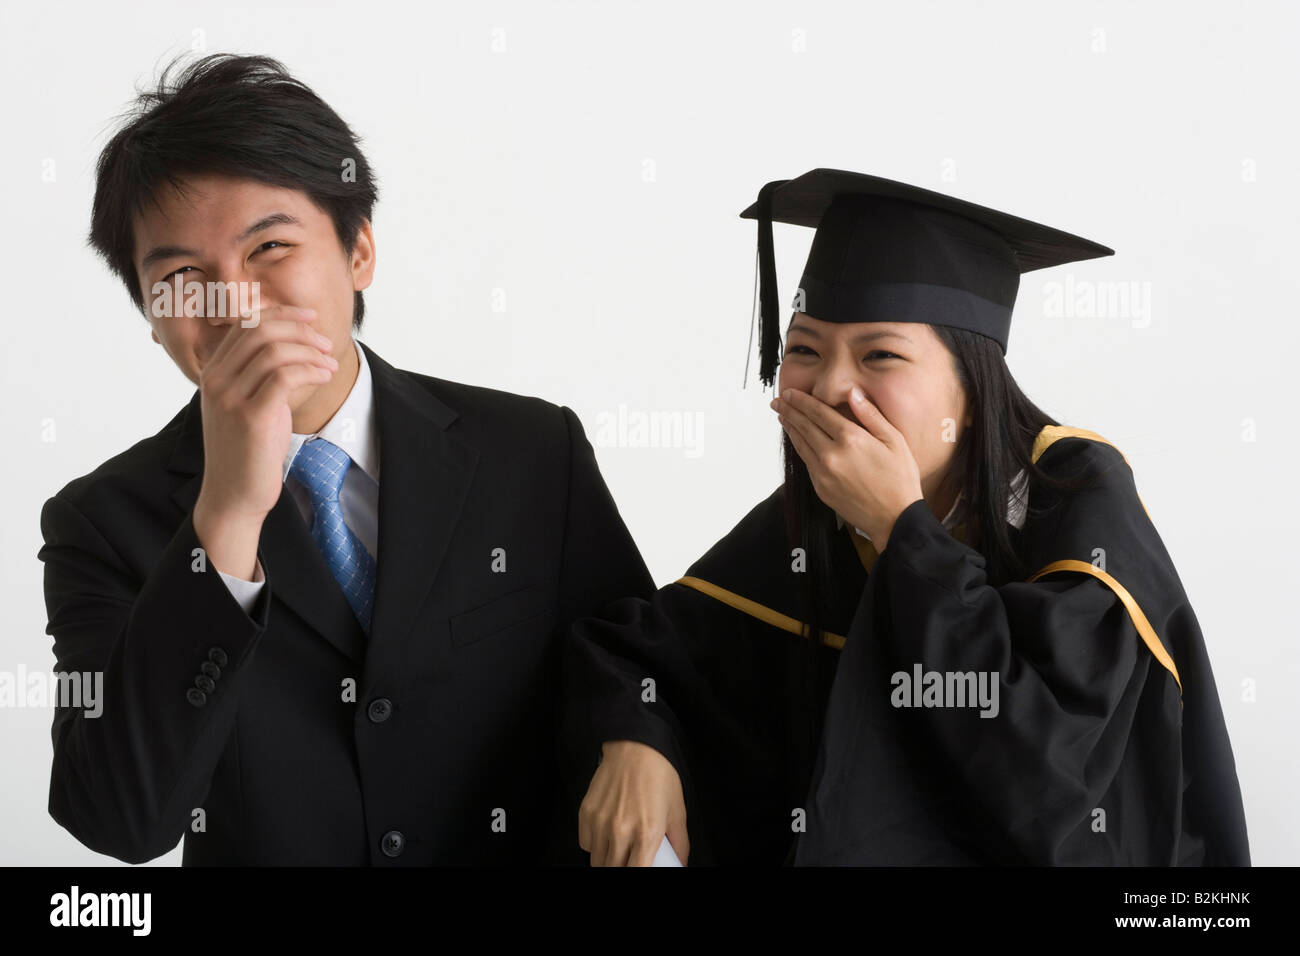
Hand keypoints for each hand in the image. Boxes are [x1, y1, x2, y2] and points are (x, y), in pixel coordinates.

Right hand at [192, 305, 336, 575]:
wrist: (233, 495)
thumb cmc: (247, 450)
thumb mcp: (244, 405)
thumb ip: (256, 375)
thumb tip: (291, 344)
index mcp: (212, 372)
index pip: (245, 324)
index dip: (281, 314)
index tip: (309, 317)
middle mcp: (216, 379)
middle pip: (260, 330)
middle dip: (299, 329)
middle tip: (325, 342)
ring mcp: (230, 397)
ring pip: (275, 350)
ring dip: (311, 352)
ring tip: (331, 365)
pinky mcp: (251, 416)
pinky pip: (286, 376)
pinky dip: (311, 370)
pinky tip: (325, 377)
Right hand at [577, 739, 689, 865]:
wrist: (635, 747)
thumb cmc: (658, 775)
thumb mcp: (678, 811)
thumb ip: (680, 843)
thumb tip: (680, 862)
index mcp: (647, 833)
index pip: (635, 873)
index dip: (638, 873)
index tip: (640, 866)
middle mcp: (621, 831)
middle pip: (613, 871)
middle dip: (622, 867)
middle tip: (630, 858)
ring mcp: (600, 822)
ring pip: (597, 861)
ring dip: (608, 859)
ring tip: (619, 847)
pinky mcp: (586, 813)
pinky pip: (586, 843)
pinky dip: (595, 844)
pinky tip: (607, 833)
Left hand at [772, 386, 923, 549]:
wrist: (895, 519)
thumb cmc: (899, 479)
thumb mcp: (894, 440)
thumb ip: (870, 415)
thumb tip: (853, 393)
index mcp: (851, 439)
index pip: (818, 412)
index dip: (801, 401)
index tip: (789, 392)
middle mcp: (832, 455)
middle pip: (804, 426)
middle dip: (789, 410)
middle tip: (777, 400)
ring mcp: (823, 473)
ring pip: (800, 444)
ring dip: (789, 427)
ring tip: (781, 415)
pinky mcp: (820, 488)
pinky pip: (805, 462)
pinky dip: (798, 446)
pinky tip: (797, 439)